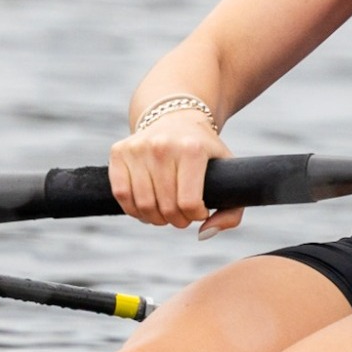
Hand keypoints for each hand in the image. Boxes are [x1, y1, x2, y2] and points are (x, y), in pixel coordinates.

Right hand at [109, 110, 243, 236]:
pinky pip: (121, 194)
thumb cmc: (204, 151)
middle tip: (182, 218)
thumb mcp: (228, 171)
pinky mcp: (119, 151)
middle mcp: (163, 146)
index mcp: (192, 149)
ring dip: (154, 219)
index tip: (200, 212)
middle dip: (176, 220)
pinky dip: (133, 210)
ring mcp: (138, 147)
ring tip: (165, 215)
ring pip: (142, 204)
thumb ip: (232, 210)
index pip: (189, 202)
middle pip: (165, 206)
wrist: (177, 117)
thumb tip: (204, 234)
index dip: (195, 216)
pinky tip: (146, 208)